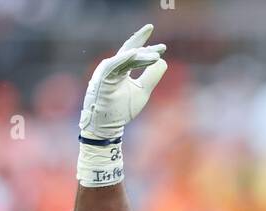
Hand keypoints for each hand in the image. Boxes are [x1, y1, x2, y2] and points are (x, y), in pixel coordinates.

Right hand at [79, 24, 166, 142]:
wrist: (106, 126)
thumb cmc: (121, 110)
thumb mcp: (142, 91)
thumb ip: (151, 77)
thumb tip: (163, 61)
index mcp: (122, 69)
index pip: (135, 53)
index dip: (148, 49)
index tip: (164, 48)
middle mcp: (113, 67)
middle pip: (128, 48)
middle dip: (140, 38)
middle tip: (151, 28)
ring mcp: (107, 71)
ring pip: (125, 58)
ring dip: (140, 55)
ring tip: (156, 55)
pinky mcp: (101, 78)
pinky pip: (113, 65)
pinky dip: (123, 59)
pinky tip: (135, 53)